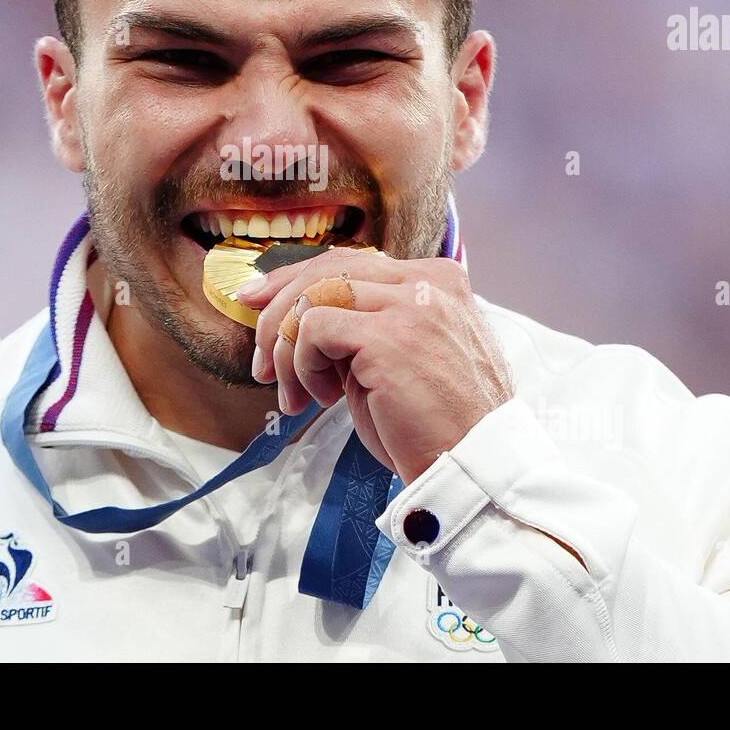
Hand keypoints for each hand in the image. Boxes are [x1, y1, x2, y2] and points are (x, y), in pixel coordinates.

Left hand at [237, 248, 513, 484]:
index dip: (295, 278)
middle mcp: (427, 281)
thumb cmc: (435, 425)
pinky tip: (323, 398)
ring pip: (313, 296)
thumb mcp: (403, 357)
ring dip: (288, 350)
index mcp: (437, 280)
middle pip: (328, 268)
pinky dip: (302, 363)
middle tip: (260, 361)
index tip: (257, 301)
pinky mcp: (388, 336)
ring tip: (298, 395)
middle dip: (278, 309)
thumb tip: (297, 314)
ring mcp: (410, 304)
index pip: (352, 261)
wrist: (472, 468)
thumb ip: (367, 324)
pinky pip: (313, 328)